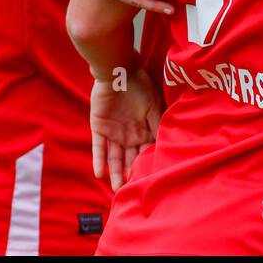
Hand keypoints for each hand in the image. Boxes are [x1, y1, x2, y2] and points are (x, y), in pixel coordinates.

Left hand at [89, 67, 160, 189]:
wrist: (119, 71)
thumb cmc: (140, 86)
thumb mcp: (153, 105)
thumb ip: (156, 124)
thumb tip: (164, 143)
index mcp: (143, 129)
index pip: (145, 151)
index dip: (146, 164)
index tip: (149, 180)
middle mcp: (129, 134)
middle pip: (129, 158)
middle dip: (130, 174)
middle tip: (131, 191)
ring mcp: (113, 132)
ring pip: (114, 157)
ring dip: (114, 172)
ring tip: (116, 189)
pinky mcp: (99, 128)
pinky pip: (98, 147)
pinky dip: (98, 160)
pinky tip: (99, 173)